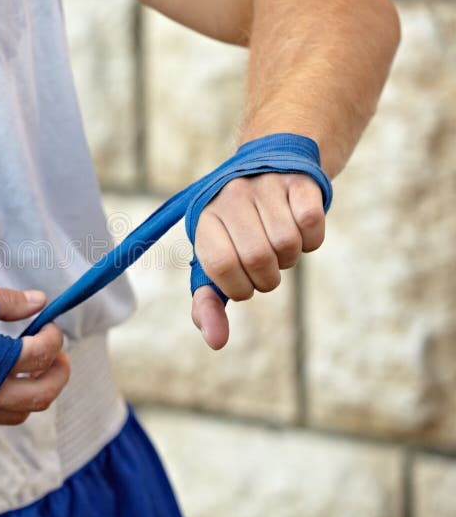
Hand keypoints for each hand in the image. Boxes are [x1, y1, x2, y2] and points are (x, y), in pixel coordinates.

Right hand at [0, 272, 68, 429]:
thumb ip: (4, 300)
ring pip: (20, 413)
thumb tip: (39, 302)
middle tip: (57, 351)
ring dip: (36, 390)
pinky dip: (9, 400)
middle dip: (58, 372)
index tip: (49, 322)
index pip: (42, 355)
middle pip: (42, 395)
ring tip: (31, 365)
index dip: (53, 336)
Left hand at [191, 173, 324, 349]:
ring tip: (280, 248)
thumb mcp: (215, 265)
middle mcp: (231, 198)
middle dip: (267, 278)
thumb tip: (216, 342)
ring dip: (290, 259)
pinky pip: (311, 224)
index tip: (242, 283)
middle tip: (265, 269)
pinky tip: (300, 231)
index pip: (220, 264)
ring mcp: (265, 186)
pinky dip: (311, 241)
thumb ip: (208, 305)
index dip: (238, 286)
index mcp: (205, 219)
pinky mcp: (299, 182)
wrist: (267, 175)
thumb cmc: (236, 235)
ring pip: (287, 243)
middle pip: (258, 257)